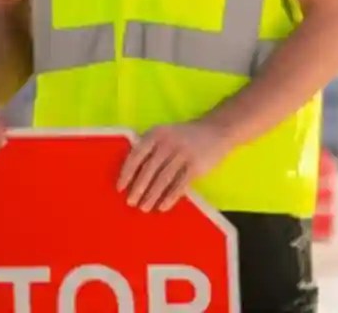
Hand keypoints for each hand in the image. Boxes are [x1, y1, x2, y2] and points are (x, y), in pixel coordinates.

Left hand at [117, 122, 231, 212]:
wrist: (217, 131)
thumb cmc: (184, 137)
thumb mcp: (166, 134)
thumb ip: (150, 148)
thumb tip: (131, 175)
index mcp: (156, 134)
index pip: (137, 155)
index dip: (127, 173)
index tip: (120, 188)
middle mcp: (168, 142)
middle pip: (149, 169)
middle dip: (138, 188)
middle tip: (131, 202)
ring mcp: (183, 154)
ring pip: (163, 179)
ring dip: (152, 195)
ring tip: (145, 207)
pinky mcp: (196, 165)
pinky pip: (180, 184)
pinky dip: (170, 197)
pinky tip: (163, 207)